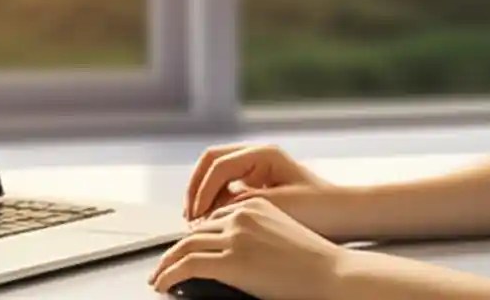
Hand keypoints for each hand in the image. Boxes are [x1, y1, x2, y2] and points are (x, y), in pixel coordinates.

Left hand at [149, 197, 347, 298]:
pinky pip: (187, 266)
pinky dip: (168, 275)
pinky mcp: (230, 261)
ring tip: (158, 277)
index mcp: (255, 204)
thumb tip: (241, 251)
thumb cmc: (316, 262)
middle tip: (163, 265)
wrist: (331, 273)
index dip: (194, 236)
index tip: (183, 249)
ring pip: (184, 246)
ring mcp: (235, 237)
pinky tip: (163, 284)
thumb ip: (257, 234)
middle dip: (175, 250)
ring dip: (165, 264)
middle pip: (195, 231)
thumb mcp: (283, 233)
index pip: (213, 217)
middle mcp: (241, 215)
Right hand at [184, 143, 333, 221]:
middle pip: (211, 161)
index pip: (219, 165)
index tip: (196, 216)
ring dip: (203, 193)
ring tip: (197, 220)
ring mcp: (257, 166)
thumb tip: (211, 210)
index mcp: (264, 154)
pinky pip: (228, 185)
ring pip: (216, 172)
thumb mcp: (278, 205)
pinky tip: (213, 220)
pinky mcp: (258, 181)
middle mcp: (258, 154)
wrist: (345, 214)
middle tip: (189, 215)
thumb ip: (241, 202)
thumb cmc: (320, 208)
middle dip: (196, 187)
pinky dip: (216, 200)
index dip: (202, 191)